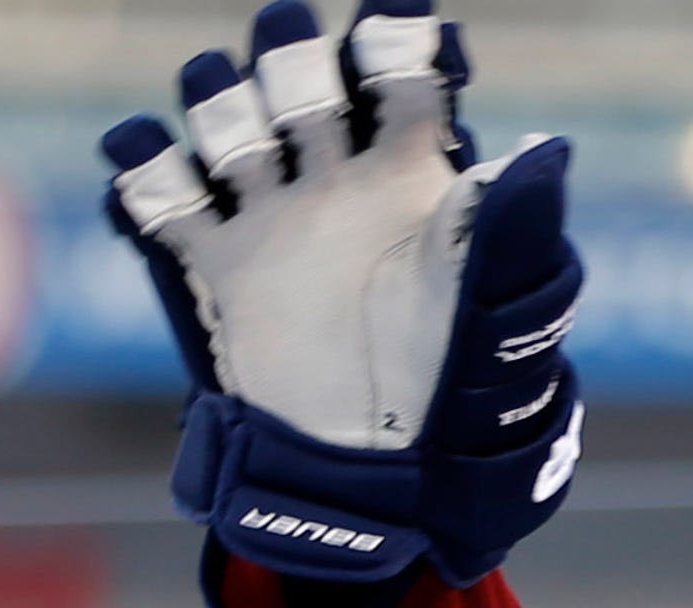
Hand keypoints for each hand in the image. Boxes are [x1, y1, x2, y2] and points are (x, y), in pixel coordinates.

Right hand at [100, 0, 581, 607]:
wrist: (387, 479)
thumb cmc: (466, 395)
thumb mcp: (497, 307)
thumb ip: (514, 226)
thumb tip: (547, 148)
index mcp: (418, 177)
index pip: (400, 73)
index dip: (392, 38)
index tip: (392, 39)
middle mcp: (342, 183)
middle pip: (300, 77)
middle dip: (289, 59)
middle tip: (302, 97)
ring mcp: (276, 219)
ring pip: (227, 117)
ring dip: (222, 106)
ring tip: (245, 152)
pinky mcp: (218, 267)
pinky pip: (163, 195)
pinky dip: (145, 168)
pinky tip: (151, 166)